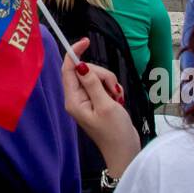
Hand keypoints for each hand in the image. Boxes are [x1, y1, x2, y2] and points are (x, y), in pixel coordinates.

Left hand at [61, 37, 139, 180]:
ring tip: (116, 99)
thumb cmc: (115, 133)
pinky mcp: (97, 101)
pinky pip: (103, 85)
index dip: (74, 53)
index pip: (68, 69)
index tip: (85, 41)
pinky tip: (117, 100)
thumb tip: (80, 65)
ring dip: (109, 83)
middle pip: (85, 71)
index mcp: (73, 100)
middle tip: (113, 91)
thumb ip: (93, 84)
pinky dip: (112, 89)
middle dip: (102, 75)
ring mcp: (87, 100)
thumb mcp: (105, 105)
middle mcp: (77, 98)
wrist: (125, 151)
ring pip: (96, 76)